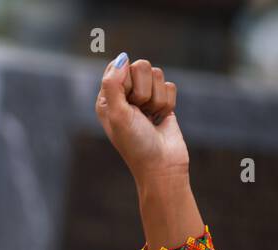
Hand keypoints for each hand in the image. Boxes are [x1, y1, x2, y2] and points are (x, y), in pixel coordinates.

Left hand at [95, 54, 188, 185]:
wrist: (161, 164)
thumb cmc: (135, 143)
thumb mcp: (118, 114)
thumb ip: (114, 84)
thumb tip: (122, 57)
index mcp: (107, 98)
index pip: (118, 66)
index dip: (126, 81)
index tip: (127, 102)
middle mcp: (124, 95)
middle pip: (141, 66)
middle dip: (144, 91)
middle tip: (139, 113)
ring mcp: (144, 97)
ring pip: (158, 74)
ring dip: (156, 99)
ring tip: (150, 118)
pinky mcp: (162, 101)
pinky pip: (170, 86)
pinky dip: (168, 104)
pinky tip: (161, 119)